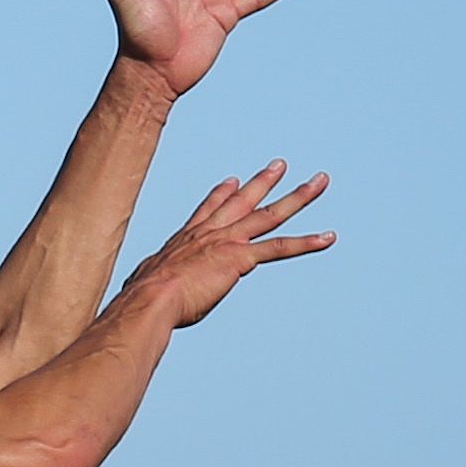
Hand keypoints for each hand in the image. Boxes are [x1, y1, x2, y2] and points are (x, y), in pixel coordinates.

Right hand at [127, 162, 332, 329]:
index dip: (223, 194)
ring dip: (299, 197)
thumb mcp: (143, 287)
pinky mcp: (240, 258)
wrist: (149, 300)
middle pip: (244, 202)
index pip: (209, 210)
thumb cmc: (141, 300)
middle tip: (281, 165)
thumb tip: (137, 299)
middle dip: (264, 182)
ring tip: (321, 181)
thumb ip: (149, 286)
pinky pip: (280, 248)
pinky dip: (306, 242)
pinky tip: (328, 237)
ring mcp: (227, 242)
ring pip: (271, 215)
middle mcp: (210, 233)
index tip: (235, 181)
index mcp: (186, 240)